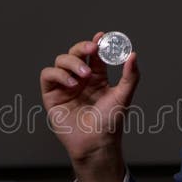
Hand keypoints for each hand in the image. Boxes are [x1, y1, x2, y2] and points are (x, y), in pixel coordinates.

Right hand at [40, 32, 139, 181]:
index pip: (94, 54)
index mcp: (97, 77)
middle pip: (75, 53)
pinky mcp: (52, 95)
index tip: (102, 37)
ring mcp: (65, 86)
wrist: (96, 144)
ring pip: (61, 61)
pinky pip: (48, 76)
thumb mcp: (123, 96)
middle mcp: (80, 79)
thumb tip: (134, 54)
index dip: (97, 43)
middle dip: (82, 47)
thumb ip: (130, 76)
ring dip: (72, 63)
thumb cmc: (110, 123)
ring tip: (84, 75)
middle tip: (92, 48)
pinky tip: (71, 82)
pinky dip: (58, 74)